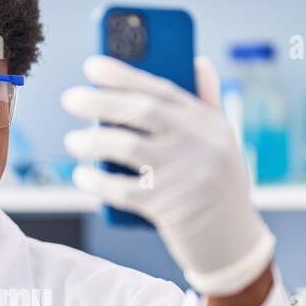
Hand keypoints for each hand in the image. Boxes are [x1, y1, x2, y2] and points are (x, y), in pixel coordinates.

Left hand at [61, 55, 274, 296]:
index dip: (123, 74)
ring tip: (73, 141)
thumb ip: (208, 103)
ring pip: (127, 148)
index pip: (161, 88)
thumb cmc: (220, 188)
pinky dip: (97, 181)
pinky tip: (82, 176)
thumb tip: (197, 61)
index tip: (92, 66)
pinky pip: (122, 189)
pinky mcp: (168, 206)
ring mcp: (184, 175)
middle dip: (100, 101)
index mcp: (207, 123)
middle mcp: (199, 143)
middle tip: (71, 99)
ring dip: (93, 142)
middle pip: (141, 111)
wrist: (234, 244)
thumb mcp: (223, 143)